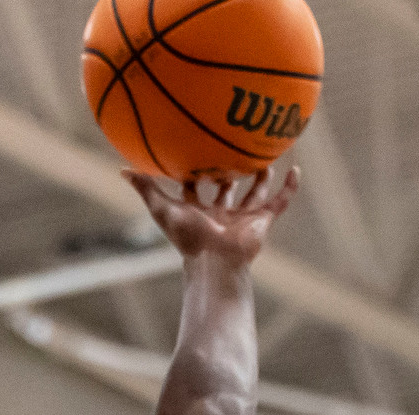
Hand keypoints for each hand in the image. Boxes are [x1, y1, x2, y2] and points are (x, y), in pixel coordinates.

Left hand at [127, 167, 299, 266]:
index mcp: (198, 212)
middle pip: (226, 191)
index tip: (192, 152)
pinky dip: (289, 188)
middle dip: (228, 174)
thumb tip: (122, 169)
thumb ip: (145, 188)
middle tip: (230, 150)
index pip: (195, 189)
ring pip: (254, 194)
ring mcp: (243, 218)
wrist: (215, 260)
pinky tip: (296, 170)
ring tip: (264, 158)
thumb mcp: (162, 207)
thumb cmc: (187, 237)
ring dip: (259, 177)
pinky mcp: (263, 221)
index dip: (192, 174)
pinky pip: (280, 202)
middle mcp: (221, 214)